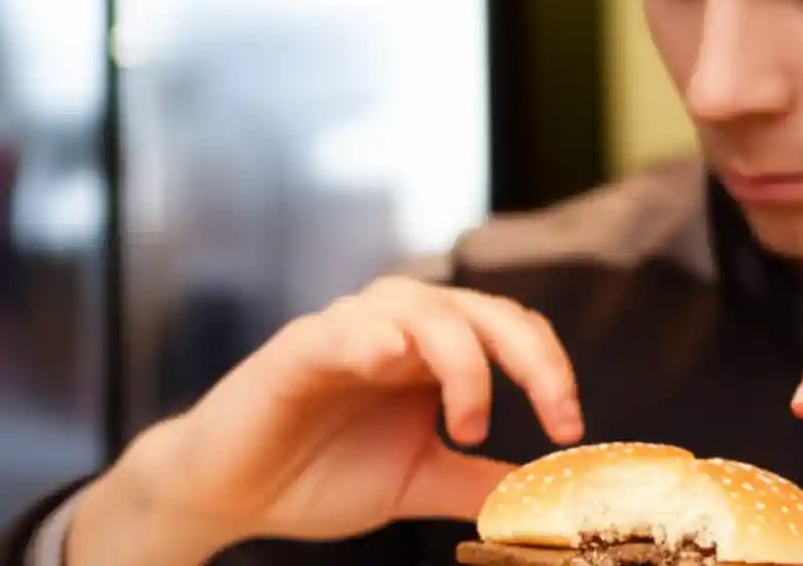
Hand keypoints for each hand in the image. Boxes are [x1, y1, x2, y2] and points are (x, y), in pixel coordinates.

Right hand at [68, 276, 582, 564]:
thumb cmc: (319, 473)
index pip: (510, 329)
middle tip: (554, 415)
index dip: (551, 368)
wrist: (232, 493)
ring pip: (424, 308)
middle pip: (481, 310)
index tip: (570, 428)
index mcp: (432, 352)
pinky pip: (342, 329)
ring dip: (462, 360)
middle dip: (531, 358)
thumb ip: (478, 481)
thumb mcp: (417, 480)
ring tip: (466, 426)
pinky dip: (370, 336)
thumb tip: (548, 493)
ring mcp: (349, 332)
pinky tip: (391, 358)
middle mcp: (398, 328)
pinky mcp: (298, 349)